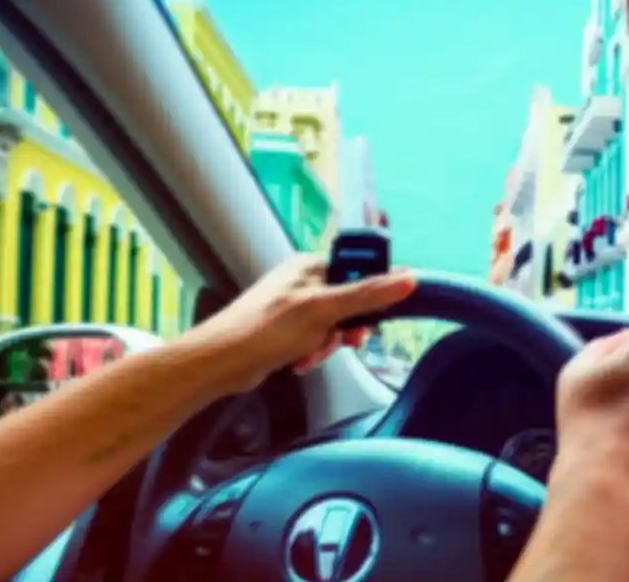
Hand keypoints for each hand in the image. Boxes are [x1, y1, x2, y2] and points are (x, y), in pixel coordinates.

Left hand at [197, 254, 416, 392]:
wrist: (220, 363)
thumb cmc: (265, 330)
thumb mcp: (324, 310)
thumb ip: (367, 294)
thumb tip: (408, 279)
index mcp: (310, 265)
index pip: (359, 270)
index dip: (371, 293)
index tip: (375, 314)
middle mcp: (303, 281)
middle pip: (349, 301)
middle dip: (346, 327)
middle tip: (343, 339)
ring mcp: (294, 306)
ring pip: (334, 324)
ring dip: (328, 344)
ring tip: (312, 353)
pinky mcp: (287, 330)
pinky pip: (316, 339)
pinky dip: (314, 352)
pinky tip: (301, 361)